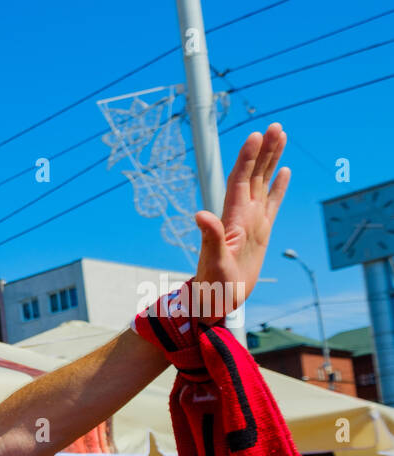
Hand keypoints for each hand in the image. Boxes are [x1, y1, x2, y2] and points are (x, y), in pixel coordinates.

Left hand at [190, 123, 288, 319]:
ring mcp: (252, 222)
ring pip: (264, 183)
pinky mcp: (261, 232)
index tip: (256, 136)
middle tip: (275, 126)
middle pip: (253, 175)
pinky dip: (278, 187)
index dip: (247, 158)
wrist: (216, 301)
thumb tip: (200, 214)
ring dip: (272, 161)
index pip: (239, 180)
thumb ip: (210, 237)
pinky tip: (284, 172)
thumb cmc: (212, 286)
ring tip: (281, 135)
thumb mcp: (214, 262)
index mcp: (232, 218)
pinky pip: (272, 204)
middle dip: (264, 151)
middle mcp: (241, 215)